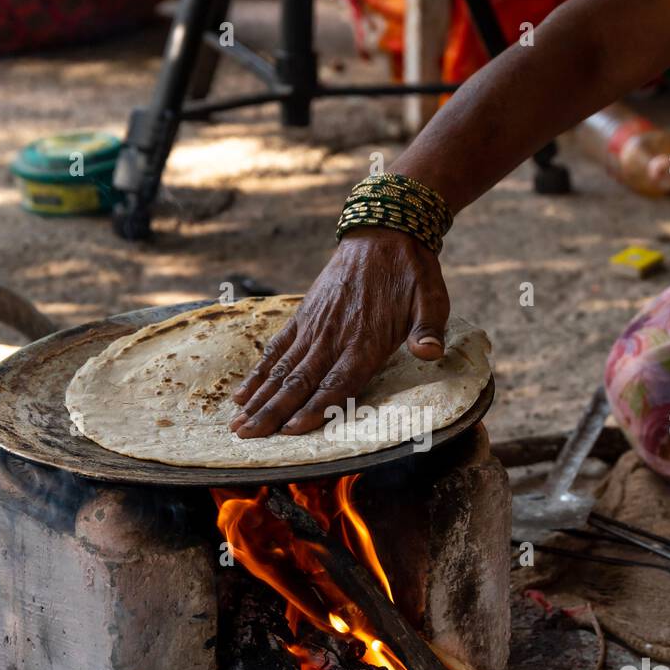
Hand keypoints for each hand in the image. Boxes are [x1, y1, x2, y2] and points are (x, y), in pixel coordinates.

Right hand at [230, 228, 449, 436]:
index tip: (292, 429)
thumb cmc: (411, 273)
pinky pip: (277, 348)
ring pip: (282, 369)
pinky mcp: (303, 316)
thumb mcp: (431, 299)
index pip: (338, 382)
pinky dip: (259, 372)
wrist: (384, 233)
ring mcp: (315, 327)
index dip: (315, 407)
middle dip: (272, 412)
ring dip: (259, 398)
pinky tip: (242, 393)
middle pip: (300, 382)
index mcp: (366, 340)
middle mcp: (334, 337)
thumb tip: (430, 353)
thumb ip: (428, 330)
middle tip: (247, 437)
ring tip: (237, 424)